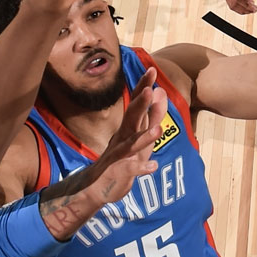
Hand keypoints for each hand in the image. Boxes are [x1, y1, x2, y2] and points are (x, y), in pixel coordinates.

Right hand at [85, 73, 165, 202]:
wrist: (96, 186)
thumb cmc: (122, 158)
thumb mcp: (140, 135)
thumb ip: (153, 114)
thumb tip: (160, 91)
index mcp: (128, 127)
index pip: (136, 103)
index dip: (143, 87)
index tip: (152, 69)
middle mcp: (122, 137)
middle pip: (131, 118)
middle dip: (140, 104)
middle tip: (149, 89)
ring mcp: (119, 155)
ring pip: (131, 145)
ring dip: (144, 137)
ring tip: (158, 130)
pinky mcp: (119, 173)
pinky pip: (129, 170)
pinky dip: (140, 168)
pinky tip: (153, 167)